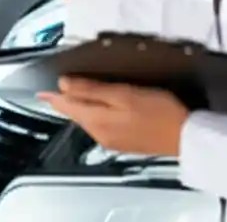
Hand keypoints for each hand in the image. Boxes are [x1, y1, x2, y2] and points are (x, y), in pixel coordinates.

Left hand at [38, 77, 189, 156]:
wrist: (186, 136)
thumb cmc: (159, 112)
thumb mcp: (122, 94)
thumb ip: (91, 90)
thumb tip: (64, 84)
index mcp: (96, 121)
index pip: (66, 106)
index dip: (52, 96)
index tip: (39, 91)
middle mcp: (100, 134)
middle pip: (76, 113)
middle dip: (66, 100)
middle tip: (55, 89)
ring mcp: (112, 140)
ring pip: (88, 119)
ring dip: (81, 106)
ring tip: (74, 93)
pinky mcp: (124, 142)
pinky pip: (101, 125)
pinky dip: (95, 114)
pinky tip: (101, 107)